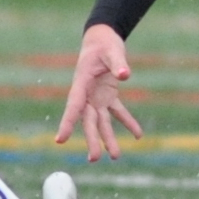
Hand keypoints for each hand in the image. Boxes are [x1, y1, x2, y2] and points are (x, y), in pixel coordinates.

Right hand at [55, 24, 143, 160]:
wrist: (102, 39)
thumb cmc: (104, 44)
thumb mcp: (112, 51)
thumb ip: (118, 63)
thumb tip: (125, 75)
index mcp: (82, 83)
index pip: (73, 106)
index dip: (67, 123)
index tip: (60, 140)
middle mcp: (87, 95)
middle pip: (88, 121)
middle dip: (91, 140)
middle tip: (94, 159)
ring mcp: (97, 97)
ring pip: (102, 122)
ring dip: (108, 139)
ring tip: (116, 156)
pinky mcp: (108, 96)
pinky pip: (118, 112)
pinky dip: (128, 123)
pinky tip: (138, 135)